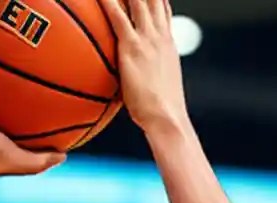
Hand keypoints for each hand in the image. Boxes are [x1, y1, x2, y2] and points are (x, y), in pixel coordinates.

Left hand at [98, 0, 188, 130]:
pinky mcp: (133, 47)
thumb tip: (134, 82)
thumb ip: (145, 77)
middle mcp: (159, 35)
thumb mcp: (156, 87)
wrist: (166, 117)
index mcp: (167, 43)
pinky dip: (109, 3)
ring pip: (138, 1)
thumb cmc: (159, 111)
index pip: (162, 10)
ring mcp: (148, 39)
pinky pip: (118, 18)